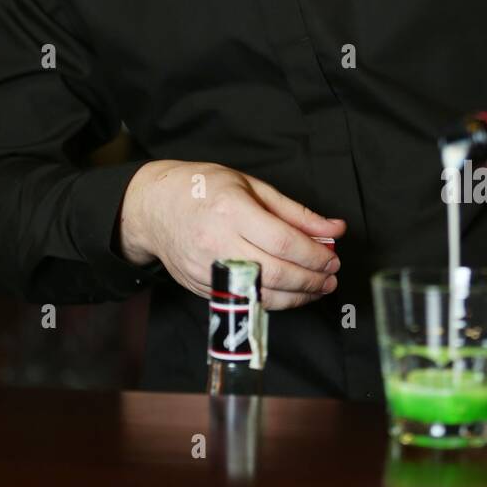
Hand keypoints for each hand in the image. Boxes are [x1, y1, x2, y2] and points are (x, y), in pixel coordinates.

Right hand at [119, 159, 345, 310]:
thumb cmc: (202, 189)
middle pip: (277, 273)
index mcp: (231, 210)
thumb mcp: (250, 186)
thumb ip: (294, 211)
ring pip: (263, 295)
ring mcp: (208, 270)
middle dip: (312, 279)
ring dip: (299, 296)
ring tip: (317, 287)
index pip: (284, 242)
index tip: (332, 256)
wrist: (153, 207)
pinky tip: (289, 292)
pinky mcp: (203, 288)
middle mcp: (218, 243)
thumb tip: (334, 229)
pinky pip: (246, 301)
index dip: (315, 254)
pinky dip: (274, 301)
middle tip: (331, 275)